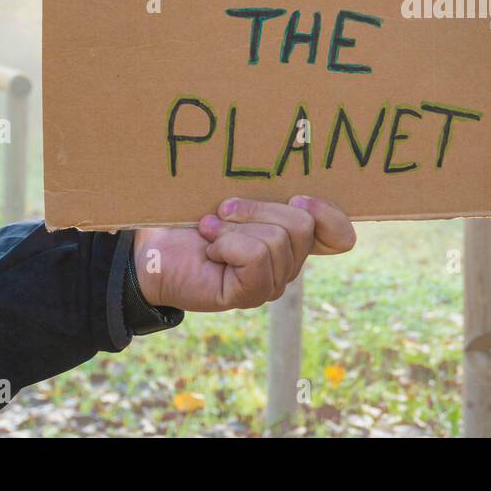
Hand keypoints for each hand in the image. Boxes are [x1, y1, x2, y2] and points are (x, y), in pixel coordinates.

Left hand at [132, 195, 354, 311]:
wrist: (149, 246)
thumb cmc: (191, 217)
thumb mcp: (239, 198)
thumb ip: (272, 195)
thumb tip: (304, 195)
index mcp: (292, 240)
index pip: (341, 236)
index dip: (330, 215)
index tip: (299, 197)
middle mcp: (288, 265)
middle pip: (302, 225)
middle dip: (258, 209)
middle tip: (225, 211)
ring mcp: (271, 284)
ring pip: (278, 239)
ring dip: (235, 227)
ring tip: (211, 232)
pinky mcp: (249, 295)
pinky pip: (256, 257)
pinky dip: (228, 243)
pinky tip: (210, 248)